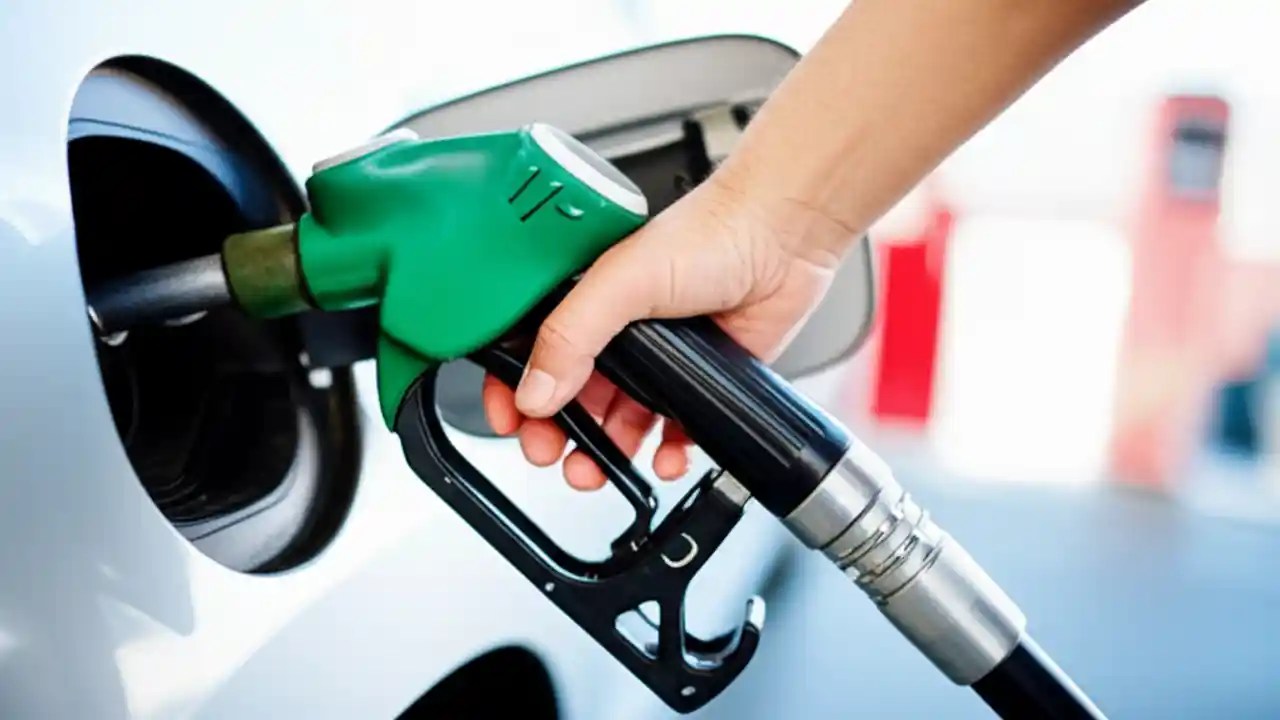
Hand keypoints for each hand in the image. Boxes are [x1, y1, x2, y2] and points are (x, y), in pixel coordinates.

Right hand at [481, 169, 855, 489]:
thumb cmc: (709, 234)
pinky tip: (664, 459)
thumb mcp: (620, 281)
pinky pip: (672, 431)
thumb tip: (535, 391)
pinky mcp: (698, 379)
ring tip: (599, 470)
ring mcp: (657, 359)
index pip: (530, 352)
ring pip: (617, 422)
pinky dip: (666, 454)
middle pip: (570, 399)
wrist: (783, 237)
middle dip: (557, 435)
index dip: (514, 390)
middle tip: (551, 455)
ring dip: (605, 454)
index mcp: (584, 299)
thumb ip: (571, 334)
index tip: (509, 422)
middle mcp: (616, 332)